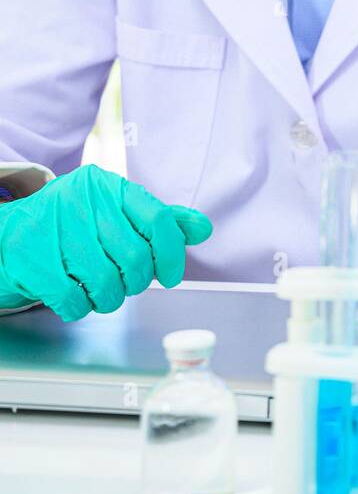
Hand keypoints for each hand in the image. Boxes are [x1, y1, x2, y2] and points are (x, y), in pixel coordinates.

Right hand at [0, 165, 211, 320]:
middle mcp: (83, 201)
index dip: (172, 253)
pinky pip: (74, 299)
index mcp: (108, 186)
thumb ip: (157, 218)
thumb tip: (202, 228)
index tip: (171, 275)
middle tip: (126, 282)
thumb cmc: (73, 222)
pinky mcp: (32, 260)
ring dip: (110, 299)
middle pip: (135, 258)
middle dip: (136, 281)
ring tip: (101, 291)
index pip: (158, 219)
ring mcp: (55, 229)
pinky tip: (75, 294)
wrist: (12, 231)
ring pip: (107, 284)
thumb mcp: (114, 208)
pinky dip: (80, 306)